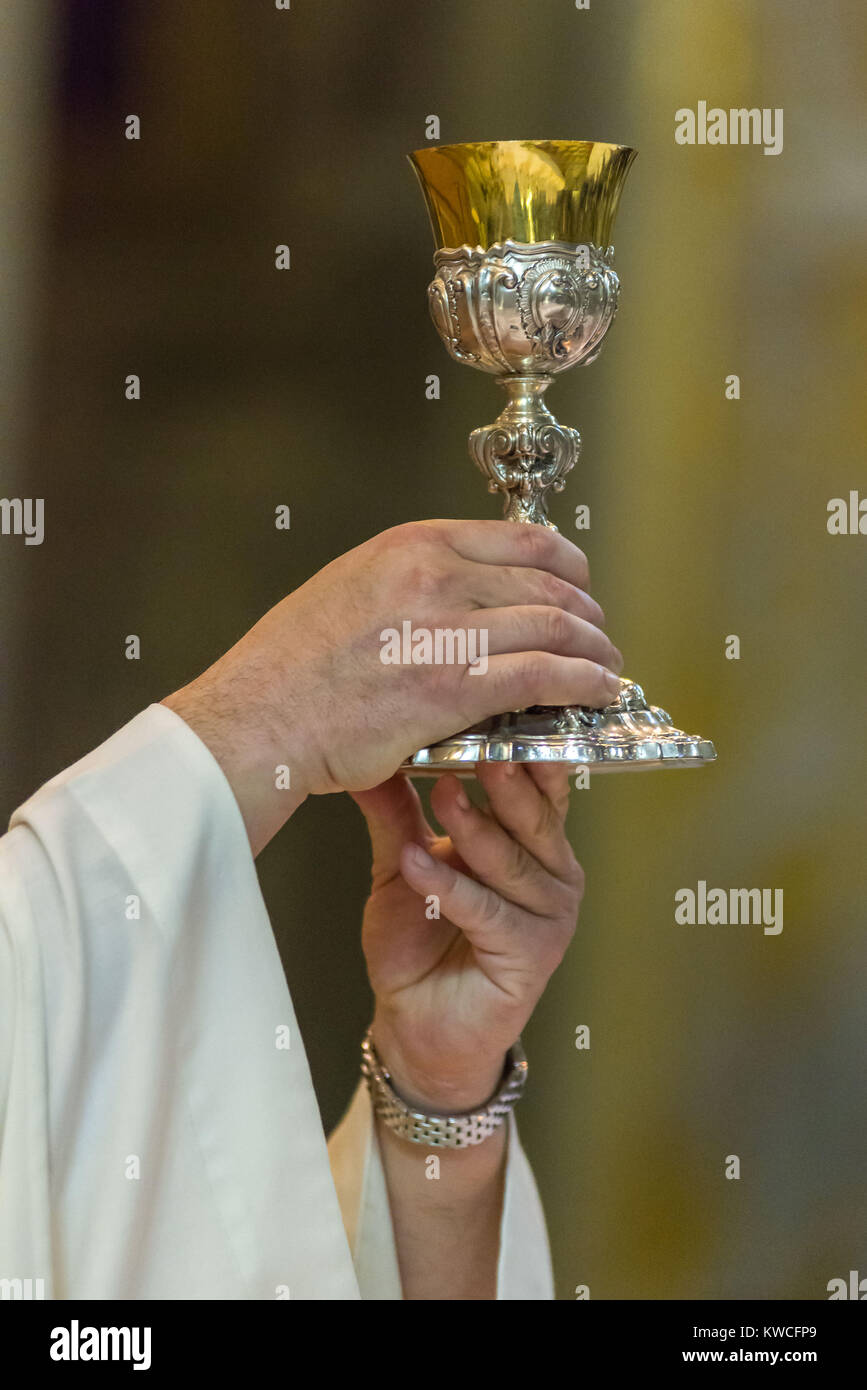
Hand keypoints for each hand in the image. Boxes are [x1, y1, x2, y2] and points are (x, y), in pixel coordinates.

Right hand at [163, 518, 620, 853]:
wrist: (259, 717)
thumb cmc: (290, 667)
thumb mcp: (348, 588)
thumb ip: (410, 583)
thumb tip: (461, 598)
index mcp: (411, 545)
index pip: (521, 539)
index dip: (567, 564)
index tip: (579, 584)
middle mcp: (435, 574)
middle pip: (548, 579)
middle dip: (586, 610)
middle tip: (597, 633)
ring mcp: (448, 628)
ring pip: (555, 624)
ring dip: (594, 648)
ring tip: (605, 667)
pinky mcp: (455, 687)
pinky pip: (545, 675)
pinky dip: (584, 681)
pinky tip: (598, 691)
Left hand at [352, 760, 581, 1112]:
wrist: (415, 1022)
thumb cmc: (420, 941)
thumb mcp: (405, 862)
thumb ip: (399, 812)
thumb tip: (374, 749)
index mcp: (535, 843)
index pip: (540, 784)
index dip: (521, 749)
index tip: (494, 711)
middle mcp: (554, 874)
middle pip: (535, 816)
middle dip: (505, 780)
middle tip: (477, 747)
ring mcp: (550, 916)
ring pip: (512, 861)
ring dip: (473, 830)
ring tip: (441, 796)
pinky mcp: (533, 955)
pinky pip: (489, 911)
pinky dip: (449, 886)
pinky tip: (416, 865)